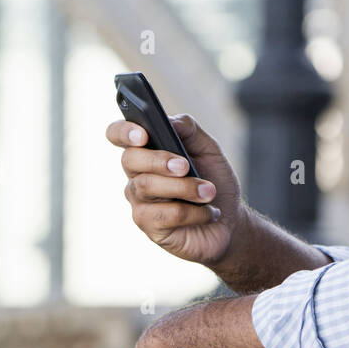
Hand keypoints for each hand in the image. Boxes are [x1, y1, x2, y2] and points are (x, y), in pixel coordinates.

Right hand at [106, 112, 244, 266]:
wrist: (230, 220)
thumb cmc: (215, 181)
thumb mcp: (209, 149)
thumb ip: (189, 130)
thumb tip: (170, 120)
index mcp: (147, 150)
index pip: (118, 135)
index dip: (123, 132)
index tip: (142, 134)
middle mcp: (137, 175)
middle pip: (130, 160)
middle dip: (158, 160)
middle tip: (184, 166)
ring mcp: (140, 202)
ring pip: (147, 187)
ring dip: (184, 187)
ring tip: (209, 191)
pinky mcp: (150, 227)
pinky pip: (163, 215)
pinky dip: (193, 212)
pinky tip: (209, 212)